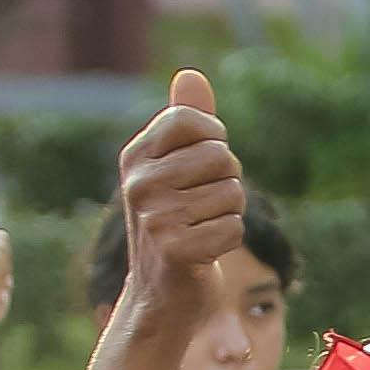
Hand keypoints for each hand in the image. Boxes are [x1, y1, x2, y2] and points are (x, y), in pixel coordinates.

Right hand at [116, 76, 248, 304]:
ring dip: (230, 214)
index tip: (206, 164)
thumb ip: (185, 122)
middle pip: (221, 156)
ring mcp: (153, 216)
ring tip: (203, 227)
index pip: (193, 120)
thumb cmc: (177, 224)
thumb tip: (191, 74)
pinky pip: (233, 228)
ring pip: (232, 193)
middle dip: (228, 181)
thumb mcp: (175, 169)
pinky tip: (206, 251)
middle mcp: (138, 182)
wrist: (162, 295)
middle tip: (205, 205)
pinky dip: (229, 240)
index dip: (215, 139)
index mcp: (136, 155)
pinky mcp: (174, 248)